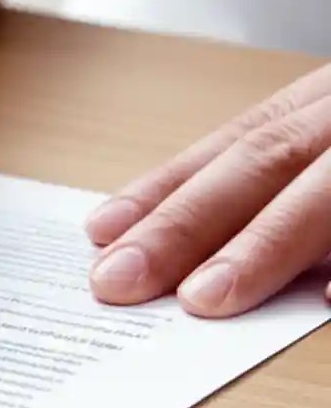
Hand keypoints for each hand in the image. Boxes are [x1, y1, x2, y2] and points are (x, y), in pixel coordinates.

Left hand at [86, 64, 330, 314]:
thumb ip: (275, 176)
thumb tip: (170, 242)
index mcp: (322, 106)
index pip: (232, 147)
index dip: (164, 190)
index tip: (100, 233)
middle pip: (263, 162)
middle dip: (186, 224)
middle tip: (120, 280)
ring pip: (327, 192)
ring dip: (263, 245)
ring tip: (205, 298)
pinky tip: (327, 301)